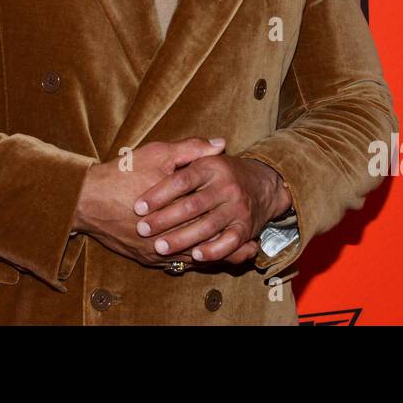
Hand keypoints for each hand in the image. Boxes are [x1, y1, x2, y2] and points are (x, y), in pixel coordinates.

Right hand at [73, 137, 233, 267]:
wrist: (85, 200)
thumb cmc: (121, 174)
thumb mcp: (156, 153)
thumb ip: (191, 149)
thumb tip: (220, 145)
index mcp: (175, 206)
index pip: (210, 215)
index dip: (231, 216)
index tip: (247, 214)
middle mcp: (166, 234)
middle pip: (206, 242)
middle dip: (228, 241)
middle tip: (249, 242)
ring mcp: (155, 250)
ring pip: (193, 257)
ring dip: (214, 255)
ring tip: (233, 251)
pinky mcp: (145, 258)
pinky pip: (176, 264)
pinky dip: (192, 260)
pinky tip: (202, 254)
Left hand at [133, 155, 291, 264]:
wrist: (264, 185)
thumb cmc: (224, 172)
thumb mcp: (205, 156)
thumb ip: (190, 148)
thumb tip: (178, 147)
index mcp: (211, 167)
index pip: (181, 180)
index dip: (158, 194)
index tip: (138, 207)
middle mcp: (226, 187)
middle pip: (192, 205)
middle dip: (164, 220)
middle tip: (142, 229)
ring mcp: (237, 208)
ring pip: (207, 226)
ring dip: (182, 238)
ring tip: (159, 246)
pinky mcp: (246, 227)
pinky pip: (230, 242)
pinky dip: (214, 250)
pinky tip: (196, 256)